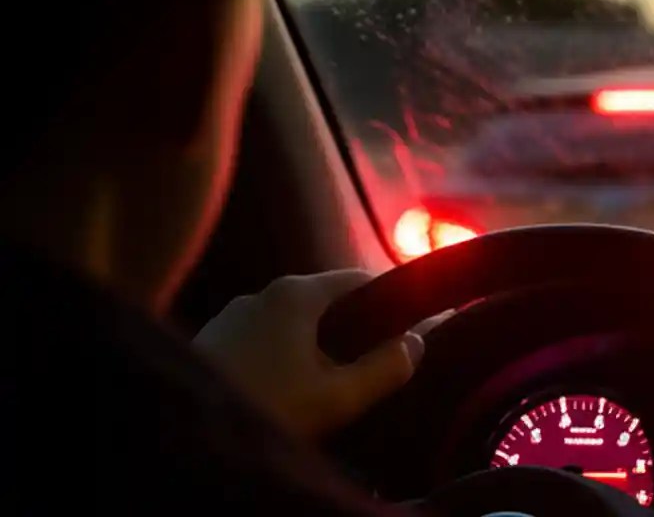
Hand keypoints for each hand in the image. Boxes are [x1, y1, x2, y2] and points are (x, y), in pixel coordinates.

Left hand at [193, 270, 446, 438]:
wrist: (178, 432)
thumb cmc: (267, 407)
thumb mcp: (338, 398)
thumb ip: (386, 369)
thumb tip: (416, 344)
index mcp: (297, 294)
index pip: (360, 280)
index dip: (391, 303)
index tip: (408, 331)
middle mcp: (263, 292)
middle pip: (326, 302)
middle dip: (352, 330)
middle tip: (370, 366)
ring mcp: (232, 314)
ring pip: (292, 322)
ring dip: (314, 345)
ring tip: (327, 384)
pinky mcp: (212, 338)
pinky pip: (263, 337)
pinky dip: (283, 354)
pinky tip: (287, 388)